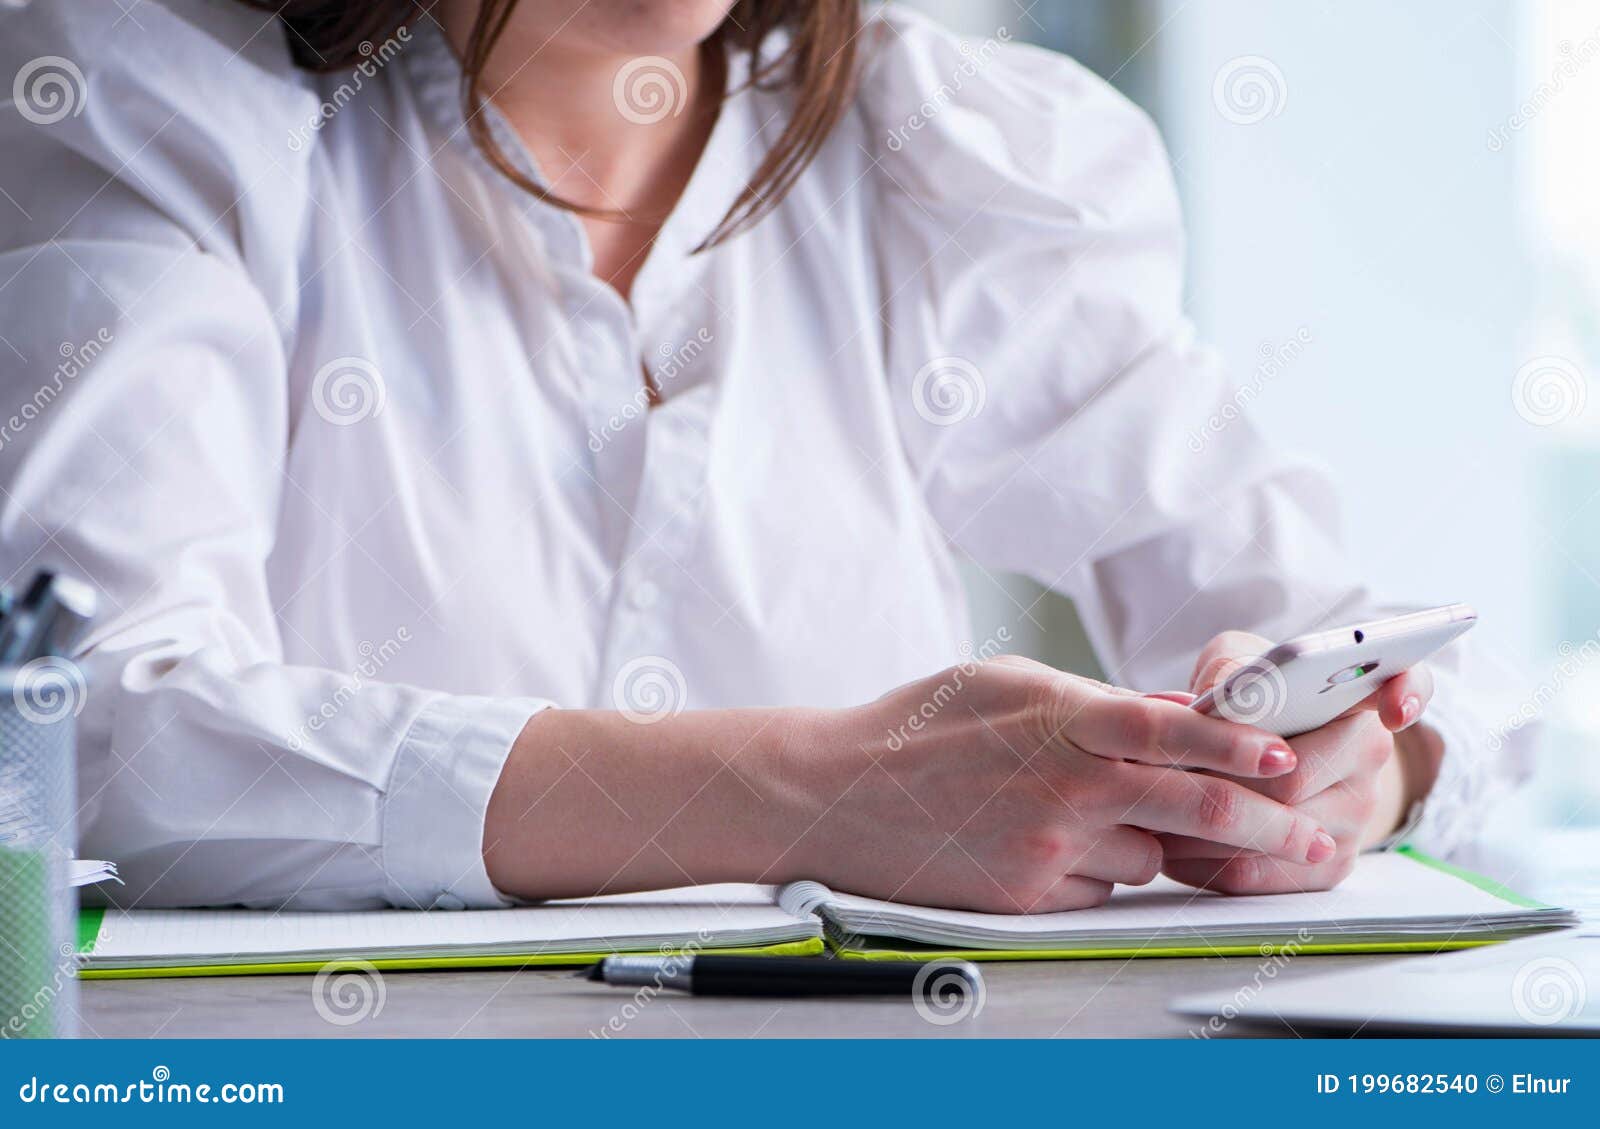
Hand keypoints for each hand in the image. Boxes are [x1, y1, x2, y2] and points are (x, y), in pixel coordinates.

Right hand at [789, 656, 1337, 913]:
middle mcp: (1065, 786)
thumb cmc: (919, 730)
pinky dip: (1092, 871)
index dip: (1243, 743)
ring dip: (1144, 841)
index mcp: (1062, 720)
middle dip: (1271, 830)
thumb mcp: (1006, 683)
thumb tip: (1176, 711)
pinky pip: (1098, 892)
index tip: (1290, 757)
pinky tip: (1040, 843)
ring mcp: (1047, 849)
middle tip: (1315, 841)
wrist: (838, 794)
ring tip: (1075, 812)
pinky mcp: (1029, 898)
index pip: (1174, 727)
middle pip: (1197, 811)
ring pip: (1147, 857)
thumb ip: (1094, 700)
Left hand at [1156, 630, 1432, 894]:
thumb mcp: (1241, 663)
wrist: (1275, 761)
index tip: (1393, 708)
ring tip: (1149, 809)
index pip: (1408, 683)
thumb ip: (1233, 666)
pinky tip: (1166, 843)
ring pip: (1273, 833)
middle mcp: (1369, 759)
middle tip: (1159, 774)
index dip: (1407, 694)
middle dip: (1220, 781)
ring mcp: (1355, 819)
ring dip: (1203, 826)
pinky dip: (1202, 861)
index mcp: (1358, 701)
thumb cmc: (1254, 702)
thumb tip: (1218, 695)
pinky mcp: (1326, 867)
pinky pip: (1257, 873)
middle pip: (1292, 780)